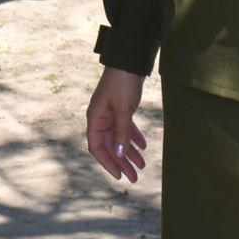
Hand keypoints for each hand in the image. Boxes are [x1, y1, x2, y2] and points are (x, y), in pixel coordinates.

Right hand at [86, 66, 148, 182]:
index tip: (120, 176)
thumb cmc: (123, 83)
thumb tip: (119, 153)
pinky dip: (133, 138)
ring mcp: (110, 113)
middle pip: (109, 145)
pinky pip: (125, 128)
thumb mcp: (123, 110)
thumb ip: (121, 132)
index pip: (97, 147)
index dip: (107, 163)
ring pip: (119, 138)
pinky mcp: (120, 108)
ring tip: (142, 166)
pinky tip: (143, 147)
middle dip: (122, 162)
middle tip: (134, 177)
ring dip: (129, 152)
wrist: (129, 61)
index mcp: (95, 118)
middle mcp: (100, 117)